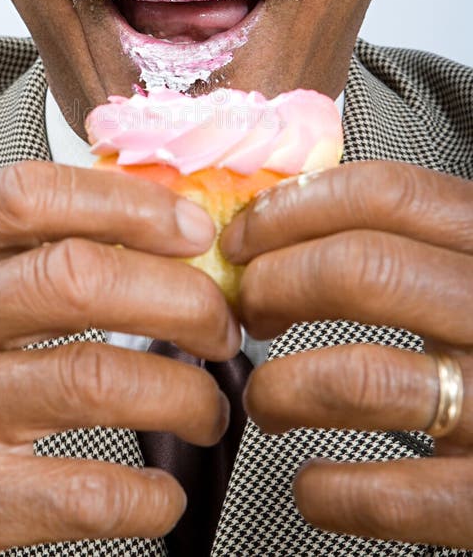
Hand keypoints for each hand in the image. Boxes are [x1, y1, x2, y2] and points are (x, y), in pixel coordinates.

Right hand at [0, 160, 238, 555]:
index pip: (31, 197)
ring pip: (95, 380)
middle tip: (221, 323)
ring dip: (184, 394)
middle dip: (181, 298)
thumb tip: (146, 226)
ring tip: (207, 405)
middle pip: (79, 281)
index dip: (129, 204)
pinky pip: (79, 495)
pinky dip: (147, 494)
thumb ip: (8, 248)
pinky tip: (163, 492)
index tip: (193, 229)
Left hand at [220, 161, 472, 548]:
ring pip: (366, 377)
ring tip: (264, 400)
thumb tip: (276, 222)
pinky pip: (397, 495)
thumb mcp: (467, 269)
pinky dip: (330, 492)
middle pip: (364, 269)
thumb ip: (401, 239)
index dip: (293, 210)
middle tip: (248, 310)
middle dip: (276, 284)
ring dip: (282, 388)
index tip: (241, 238)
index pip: (385, 195)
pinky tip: (313, 486)